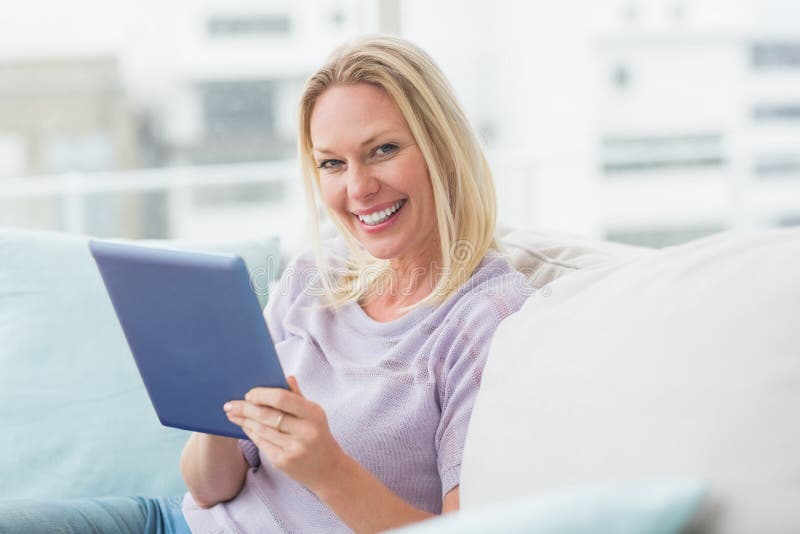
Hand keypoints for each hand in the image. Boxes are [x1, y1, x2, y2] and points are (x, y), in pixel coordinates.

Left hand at [223, 376, 347, 493]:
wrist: (329, 470)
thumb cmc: (319, 436)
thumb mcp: (315, 415)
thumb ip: (299, 396)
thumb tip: (286, 377)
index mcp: (314, 413)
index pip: (282, 399)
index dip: (262, 395)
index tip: (248, 393)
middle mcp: (305, 431)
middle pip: (267, 415)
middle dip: (245, 409)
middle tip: (230, 404)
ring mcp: (294, 448)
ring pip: (261, 430)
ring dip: (244, 421)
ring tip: (232, 414)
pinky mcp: (284, 462)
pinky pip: (262, 444)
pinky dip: (251, 434)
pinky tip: (244, 427)